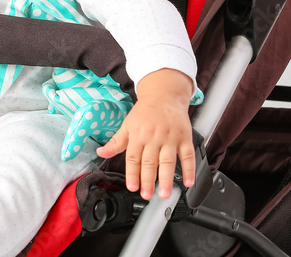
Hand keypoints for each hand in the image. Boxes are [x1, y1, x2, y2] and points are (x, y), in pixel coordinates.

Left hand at [95, 69, 194, 199]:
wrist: (164, 95)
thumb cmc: (145, 112)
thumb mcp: (127, 125)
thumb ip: (115, 142)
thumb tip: (100, 153)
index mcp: (138, 134)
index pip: (133, 158)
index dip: (132, 174)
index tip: (132, 187)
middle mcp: (154, 137)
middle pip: (150, 162)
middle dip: (148, 181)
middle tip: (147, 195)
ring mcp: (170, 137)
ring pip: (168, 161)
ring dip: (167, 179)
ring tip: (164, 193)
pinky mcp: (184, 137)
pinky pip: (188, 155)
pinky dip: (189, 170)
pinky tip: (188, 182)